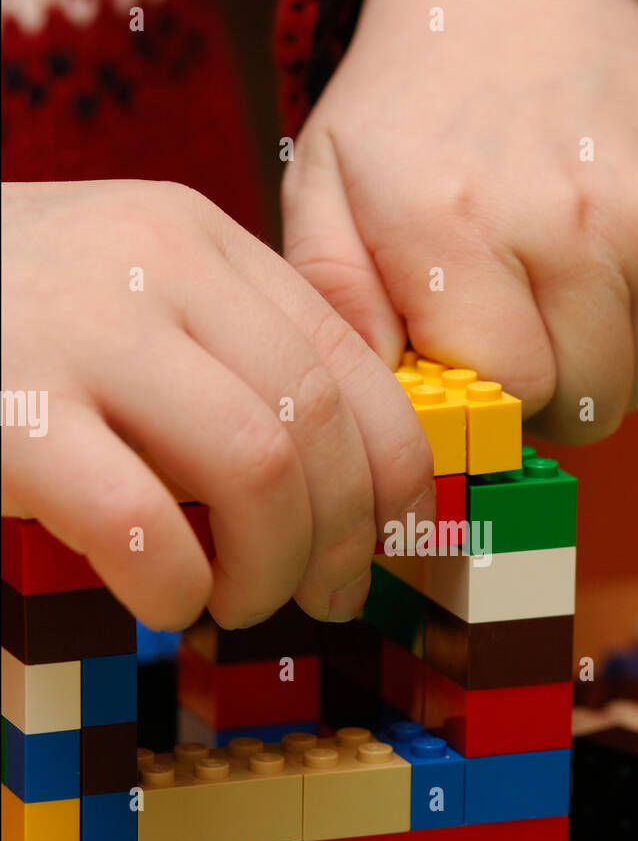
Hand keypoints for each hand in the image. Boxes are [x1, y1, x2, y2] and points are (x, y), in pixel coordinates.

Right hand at [1, 180, 432, 629]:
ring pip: (256, 467)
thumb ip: (228, 347)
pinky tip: (164, 601)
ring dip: (269, 568)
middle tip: (323, 597)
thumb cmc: (7, 317)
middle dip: (344, 537)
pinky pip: (142, 523)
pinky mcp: (10, 411)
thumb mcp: (130, 294)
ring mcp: (78, 332)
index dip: (395, 471)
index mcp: (199, 239)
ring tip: (239, 602)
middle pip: (314, 423)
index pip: (352, 362)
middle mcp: (153, 266)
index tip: (391, 540)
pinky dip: (176, 586)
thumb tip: (345, 473)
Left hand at [282, 0, 637, 441]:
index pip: (507, 391)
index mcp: (459, 226)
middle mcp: (572, 222)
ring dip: (593, 370)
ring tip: (545, 308)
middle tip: (504, 346)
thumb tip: (380, 403)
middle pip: (585, 401)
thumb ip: (336, 301)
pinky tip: (594, 282)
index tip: (459, 368)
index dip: (481, 403)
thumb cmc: (410, 117)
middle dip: (540, 398)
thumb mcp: (326, 186)